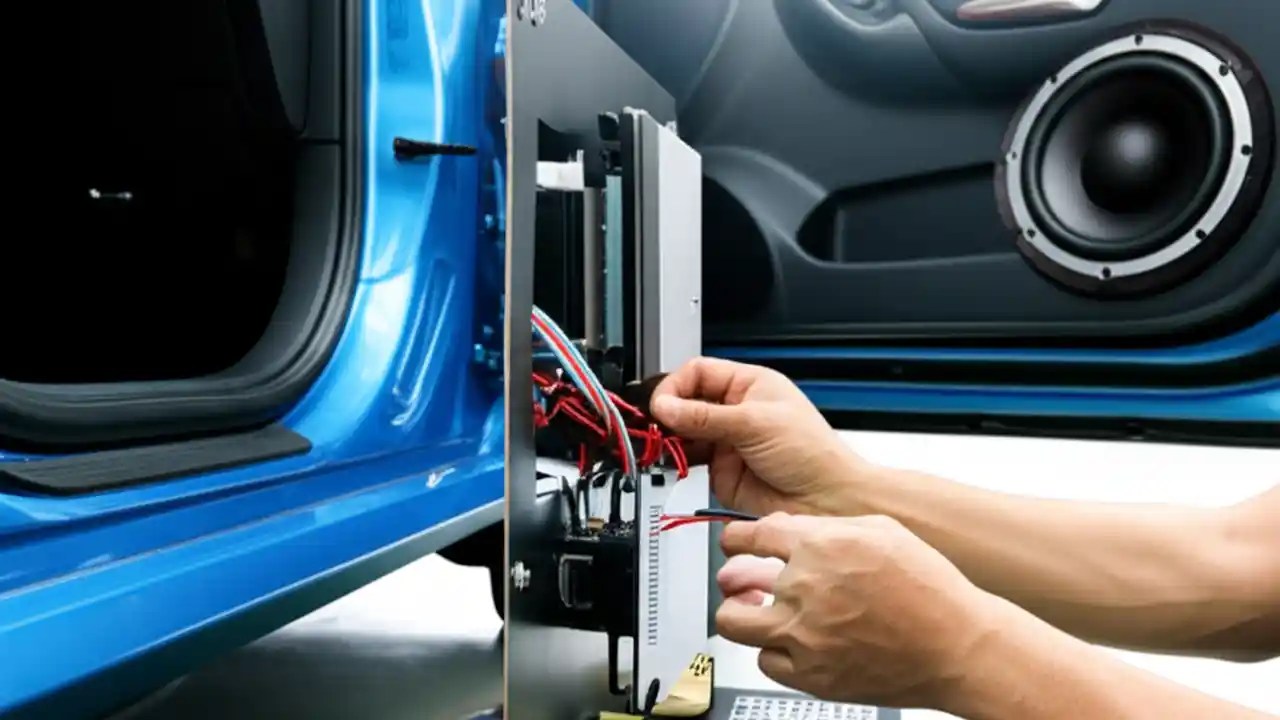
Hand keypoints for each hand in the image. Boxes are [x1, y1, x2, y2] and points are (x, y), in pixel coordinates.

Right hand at [649, 357, 867, 516]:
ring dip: (669, 437)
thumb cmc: (812, 454)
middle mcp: (735, 410)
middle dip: (668, 411)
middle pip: (686, 401)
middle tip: (656, 424)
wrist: (826, 501)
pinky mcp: (721, 470)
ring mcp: (727, 441)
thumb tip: (666, 407)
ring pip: (683, 431)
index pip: (698, 373)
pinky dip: (676, 459)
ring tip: (662, 443)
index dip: (676, 386)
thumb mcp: (755, 424)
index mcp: (749, 385)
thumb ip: (705, 417)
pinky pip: (689, 459)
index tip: (662, 404)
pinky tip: (673, 460)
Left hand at [716, 513, 999, 709]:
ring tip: (753, 613)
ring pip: (734, 623)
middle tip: (740, 580)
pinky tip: (789, 642)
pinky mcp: (811, 675)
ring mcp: (804, 635)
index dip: (736, 539)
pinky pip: (766, 661)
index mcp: (819, 546)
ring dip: (739, 614)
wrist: (957, 646)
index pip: (749, 536)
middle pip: (732, 578)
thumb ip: (825, 525)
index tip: (735, 544)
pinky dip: (773, 651)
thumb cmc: (929, 588)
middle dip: (733, 577)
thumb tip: (785, 528)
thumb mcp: (881, 530)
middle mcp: (803, 589)